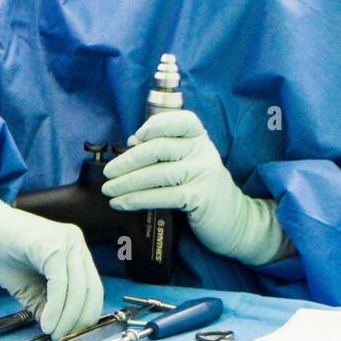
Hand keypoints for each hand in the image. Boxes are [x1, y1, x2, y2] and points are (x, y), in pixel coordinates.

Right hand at [0, 167, 103, 340]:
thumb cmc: (1, 254)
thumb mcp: (30, 288)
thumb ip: (48, 305)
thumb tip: (61, 330)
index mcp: (75, 251)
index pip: (93, 289)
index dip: (85, 316)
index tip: (71, 335)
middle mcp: (75, 243)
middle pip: (89, 290)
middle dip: (78, 321)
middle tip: (62, 338)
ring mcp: (66, 240)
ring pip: (78, 289)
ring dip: (66, 318)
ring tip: (52, 333)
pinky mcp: (52, 244)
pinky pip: (61, 283)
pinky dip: (56, 308)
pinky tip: (46, 322)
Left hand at [101, 110, 288, 265]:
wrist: (233, 220)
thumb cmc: (201, 189)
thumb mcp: (187, 163)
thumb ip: (165, 151)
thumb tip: (132, 143)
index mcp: (199, 137)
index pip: (179, 120)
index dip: (153, 126)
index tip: (133, 140)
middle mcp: (203, 150)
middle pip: (159, 148)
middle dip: (128, 161)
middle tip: (108, 173)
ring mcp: (204, 172)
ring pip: (157, 174)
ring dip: (127, 183)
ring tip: (108, 191)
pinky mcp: (200, 196)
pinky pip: (161, 196)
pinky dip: (136, 200)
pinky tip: (120, 204)